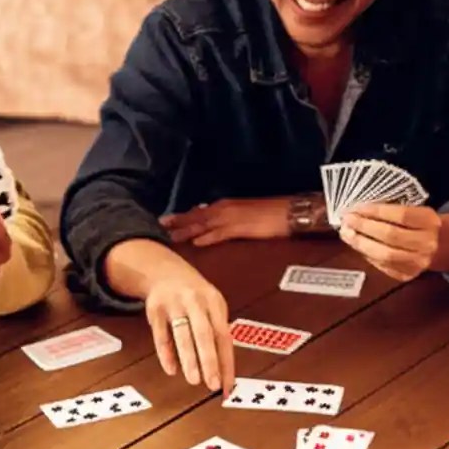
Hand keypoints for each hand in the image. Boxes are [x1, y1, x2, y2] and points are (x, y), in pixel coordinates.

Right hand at [144, 260, 235, 394]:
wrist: (165, 272)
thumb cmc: (195, 297)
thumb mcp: (212, 306)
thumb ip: (217, 333)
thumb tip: (225, 370)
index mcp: (214, 302)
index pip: (223, 335)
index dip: (227, 361)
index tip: (228, 384)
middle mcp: (195, 301)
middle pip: (204, 334)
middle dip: (210, 361)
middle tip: (213, 384)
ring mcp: (174, 304)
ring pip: (183, 335)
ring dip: (189, 359)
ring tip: (194, 380)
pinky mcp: (155, 310)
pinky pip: (161, 335)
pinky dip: (166, 353)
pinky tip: (171, 369)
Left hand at [161, 198, 292, 245]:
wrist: (289, 211)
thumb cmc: (270, 214)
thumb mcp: (244, 214)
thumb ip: (225, 220)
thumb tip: (208, 227)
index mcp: (224, 206)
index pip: (198, 212)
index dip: (180, 217)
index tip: (164, 221)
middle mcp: (224, 209)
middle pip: (195, 217)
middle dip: (177, 222)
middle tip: (158, 226)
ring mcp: (232, 218)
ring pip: (204, 224)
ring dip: (186, 229)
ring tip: (170, 236)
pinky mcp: (242, 228)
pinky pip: (221, 233)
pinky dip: (208, 237)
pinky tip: (197, 242)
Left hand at [339, 203, 440, 282]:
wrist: (439, 245)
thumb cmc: (417, 223)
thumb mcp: (413, 210)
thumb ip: (390, 211)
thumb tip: (357, 212)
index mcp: (430, 221)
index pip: (401, 215)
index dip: (376, 211)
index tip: (357, 208)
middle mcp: (427, 243)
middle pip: (391, 235)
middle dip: (364, 227)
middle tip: (347, 220)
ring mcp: (419, 262)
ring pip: (385, 254)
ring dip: (361, 243)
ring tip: (347, 234)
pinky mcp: (408, 275)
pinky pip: (382, 266)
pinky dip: (367, 255)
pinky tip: (358, 245)